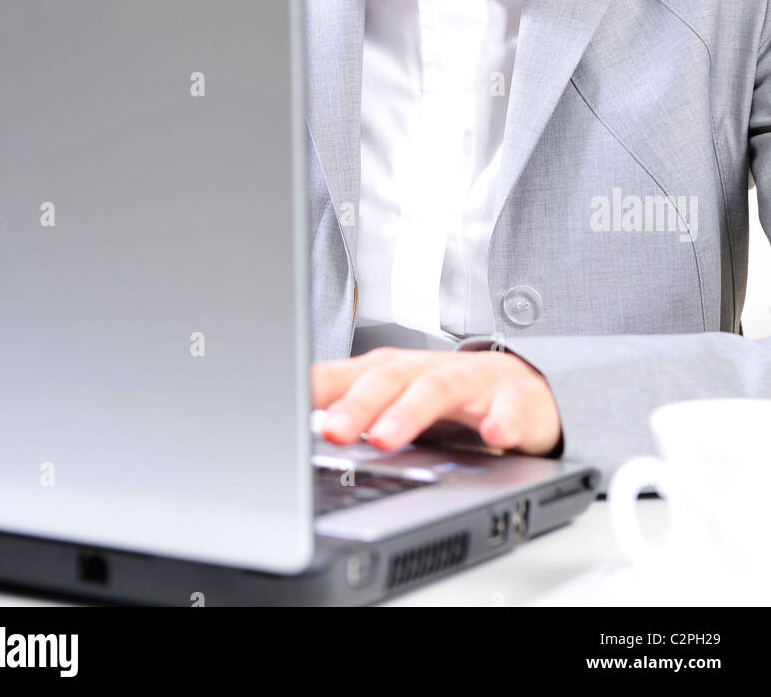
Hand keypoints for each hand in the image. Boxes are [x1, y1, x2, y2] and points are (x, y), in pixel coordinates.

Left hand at [311, 347, 561, 455]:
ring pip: (437, 390)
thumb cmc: (448, 395)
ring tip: (386, 440)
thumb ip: (349, 406)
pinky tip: (494, 437)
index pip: (347, 374)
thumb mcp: (395, 399)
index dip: (317, 389)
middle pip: (387, 378)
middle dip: (358, 405)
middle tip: (333, 433)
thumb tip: (297, 424)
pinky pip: (509, 409)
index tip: (286, 405)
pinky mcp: (514, 400)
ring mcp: (471, 382)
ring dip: (410, 413)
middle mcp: (426, 370)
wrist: (524, 388)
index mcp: (393, 372)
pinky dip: (502, 421)